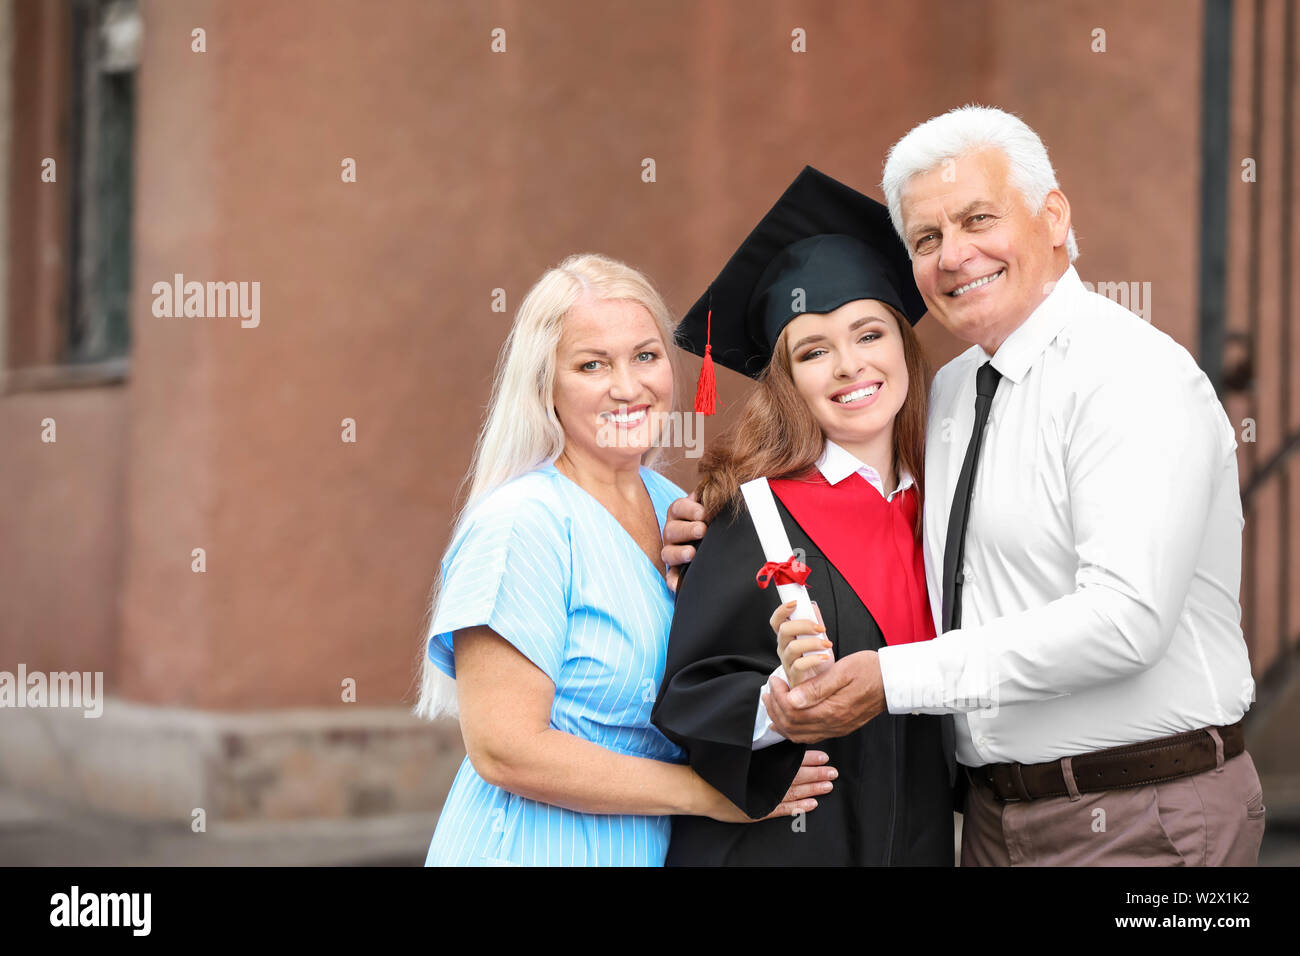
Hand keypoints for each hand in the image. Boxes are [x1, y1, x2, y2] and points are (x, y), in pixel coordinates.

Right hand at [661, 492, 707, 591]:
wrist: (716, 535)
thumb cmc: (714, 517)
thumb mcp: (712, 504)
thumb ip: (714, 496)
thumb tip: (723, 488)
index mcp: (680, 513)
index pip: (679, 507)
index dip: (690, 509)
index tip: (704, 513)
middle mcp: (672, 530)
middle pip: (672, 529)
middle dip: (687, 530)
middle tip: (702, 530)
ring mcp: (672, 550)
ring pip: (668, 552)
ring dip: (679, 553)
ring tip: (692, 553)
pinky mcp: (676, 569)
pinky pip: (671, 576)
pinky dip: (674, 581)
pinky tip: (678, 586)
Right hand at [704, 750, 835, 822]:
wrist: (700, 788)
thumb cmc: (718, 767)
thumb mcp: (740, 752)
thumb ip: (758, 747)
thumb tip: (775, 732)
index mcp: (763, 764)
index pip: (791, 761)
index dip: (808, 759)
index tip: (823, 755)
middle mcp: (767, 780)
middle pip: (798, 776)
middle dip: (817, 773)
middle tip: (833, 771)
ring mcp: (765, 797)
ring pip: (795, 792)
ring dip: (813, 789)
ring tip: (828, 786)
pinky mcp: (760, 810)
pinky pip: (784, 809)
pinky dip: (799, 807)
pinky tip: (812, 805)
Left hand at [761, 650, 885, 743]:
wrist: (893, 681)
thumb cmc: (870, 670)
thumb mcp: (842, 671)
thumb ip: (817, 687)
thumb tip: (792, 698)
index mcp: (832, 710)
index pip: (792, 711)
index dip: (778, 697)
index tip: (775, 681)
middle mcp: (832, 724)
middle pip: (791, 726)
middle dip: (774, 709)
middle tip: (768, 691)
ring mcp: (836, 728)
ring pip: (798, 735)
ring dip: (781, 720)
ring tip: (772, 703)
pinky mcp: (838, 727)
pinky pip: (810, 735)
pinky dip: (793, 728)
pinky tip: (787, 718)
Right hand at [770, 599, 833, 686]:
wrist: (823, 685)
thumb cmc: (818, 660)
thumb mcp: (818, 638)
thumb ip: (814, 622)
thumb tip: (812, 606)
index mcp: (787, 637)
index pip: (777, 621)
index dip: (782, 610)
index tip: (795, 603)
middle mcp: (783, 648)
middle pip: (784, 631)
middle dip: (803, 625)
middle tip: (819, 628)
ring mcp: (787, 663)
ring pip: (792, 647)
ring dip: (812, 643)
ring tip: (826, 645)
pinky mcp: (794, 677)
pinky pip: (799, 665)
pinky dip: (813, 659)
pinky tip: (824, 657)